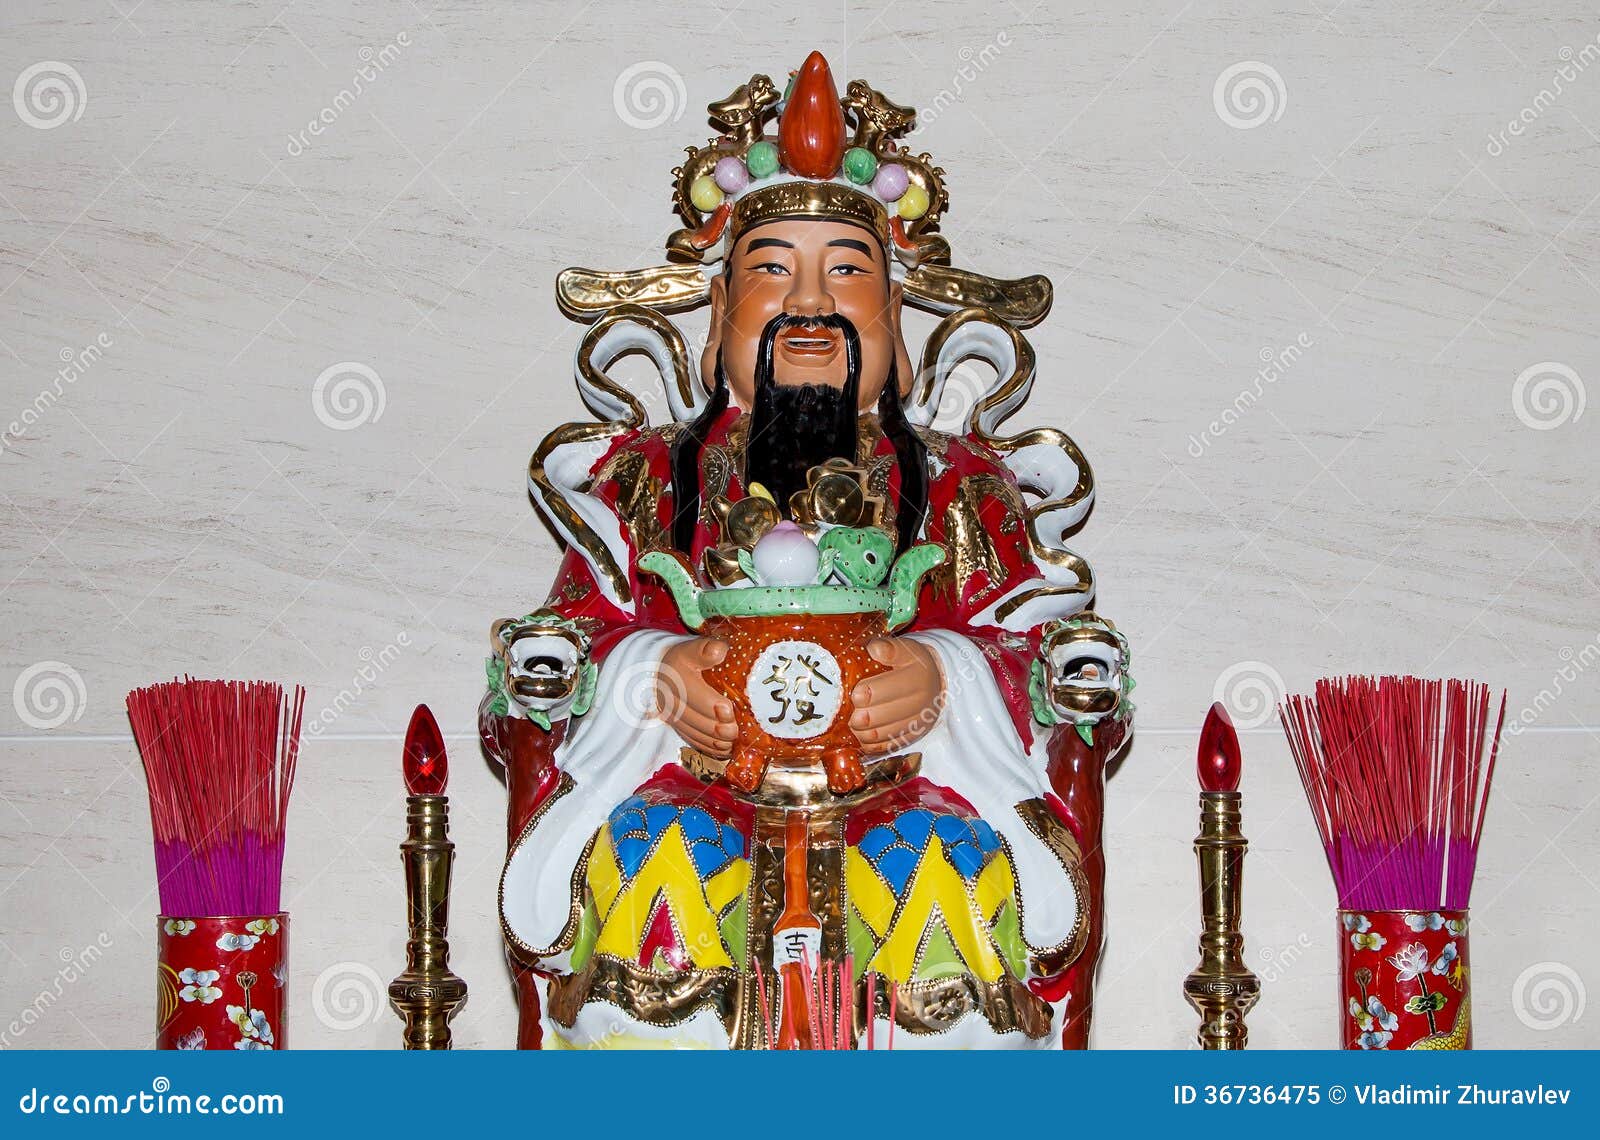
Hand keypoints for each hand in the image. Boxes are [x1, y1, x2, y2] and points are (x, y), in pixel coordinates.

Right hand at [656, 638, 736, 756]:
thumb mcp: (694, 648)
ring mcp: (671, 715)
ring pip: (693, 733)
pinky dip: (707, 747)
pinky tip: (723, 749)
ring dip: (713, 741)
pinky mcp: (675, 726)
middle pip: (693, 719)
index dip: (710, 705)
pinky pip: (691, 740)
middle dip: (716, 729)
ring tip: (732, 742)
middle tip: (735, 731)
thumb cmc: (688, 659)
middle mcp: (669, 698)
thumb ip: (706, 649)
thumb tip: (720, 651)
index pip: (691, 694)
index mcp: (676, 675)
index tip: (728, 710)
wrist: (662, 671)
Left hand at [849, 638, 943, 755]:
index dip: (862, 694)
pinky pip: (885, 747)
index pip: (883, 691)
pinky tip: (859, 734)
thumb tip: (873, 649)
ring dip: (859, 731)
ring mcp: (916, 724)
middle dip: (857, 716)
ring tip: (850, 722)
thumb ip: (890, 648)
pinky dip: (868, 744)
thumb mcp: (906, 649)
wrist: (935, 682)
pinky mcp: (910, 738)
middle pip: (877, 717)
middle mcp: (920, 704)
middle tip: (846, 711)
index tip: (853, 692)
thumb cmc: (912, 663)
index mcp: (917, 678)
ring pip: (879, 736)